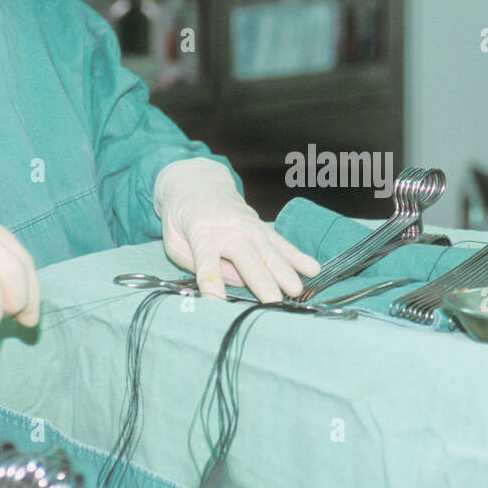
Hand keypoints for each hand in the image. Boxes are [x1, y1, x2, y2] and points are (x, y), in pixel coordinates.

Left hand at [154, 158, 320, 301]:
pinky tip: (313, 268)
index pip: (207, 266)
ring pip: (270, 250)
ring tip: (297, 290)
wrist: (197, 182)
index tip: (218, 305)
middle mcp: (229, 230)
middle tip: (274, 301)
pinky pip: (281, 242)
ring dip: (285, 271)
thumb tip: (234, 280)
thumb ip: (197, 263)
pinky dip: (297, 256)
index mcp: (202, 235)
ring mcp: (249, 226)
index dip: (212, 286)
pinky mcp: (261, 226)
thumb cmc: (181, 218)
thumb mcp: (174, 241)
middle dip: (262, 280)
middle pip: (247, 258)